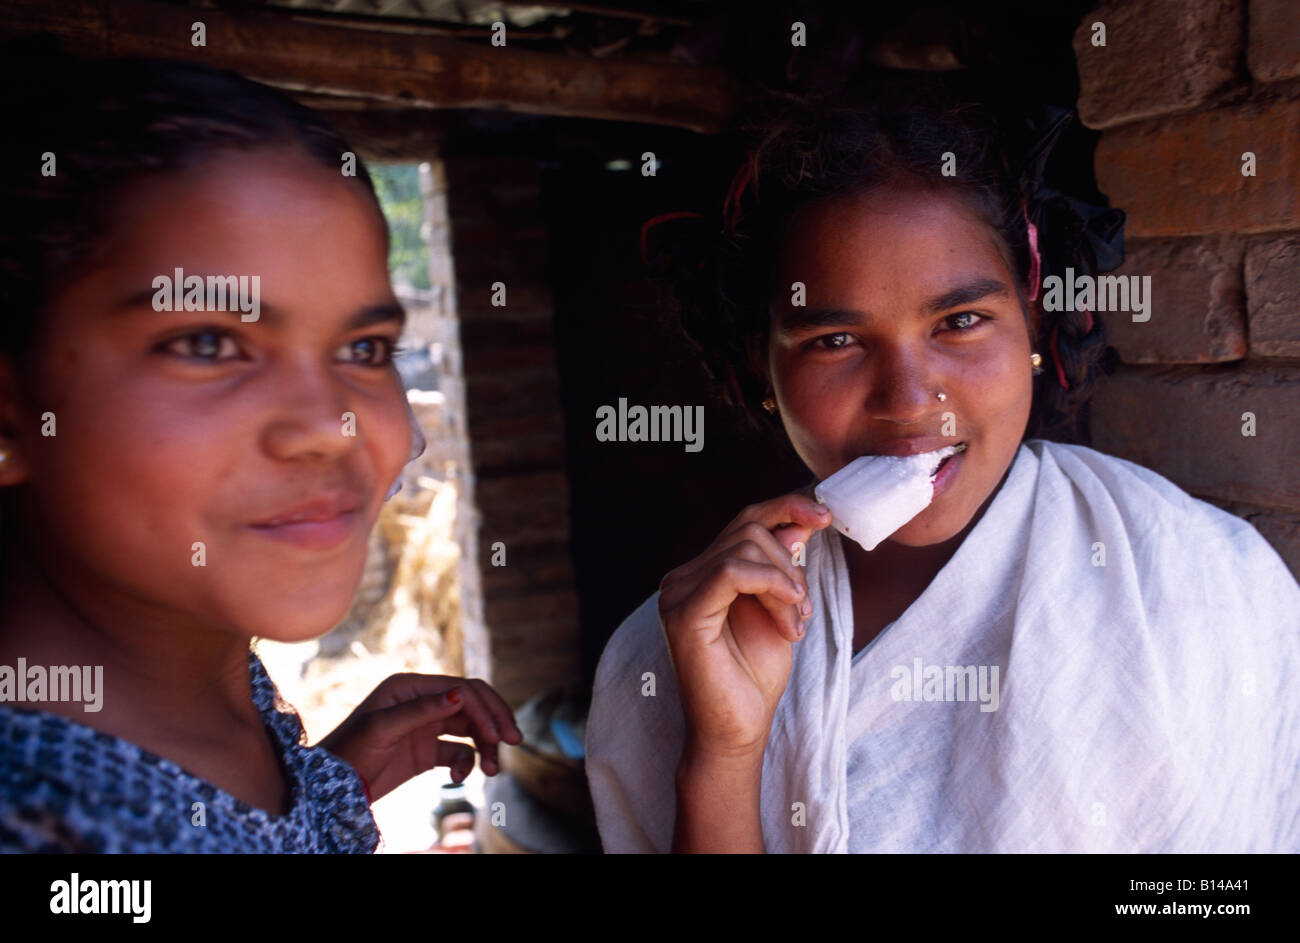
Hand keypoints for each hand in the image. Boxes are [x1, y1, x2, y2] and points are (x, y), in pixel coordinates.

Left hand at [319, 674, 521, 802]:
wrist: (331, 788)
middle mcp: (421, 702)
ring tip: (492, 770)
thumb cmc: (348, 753)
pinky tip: (459, 779)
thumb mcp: (382, 729)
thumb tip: (459, 695)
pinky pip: (458, 752)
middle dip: (494, 722)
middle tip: (514, 742)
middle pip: (472, 705)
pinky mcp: (425, 752)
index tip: (499, 736)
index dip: (485, 709)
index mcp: (410, 687)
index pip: (461, 689)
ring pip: (470, 729)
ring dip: (486, 746)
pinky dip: (466, 763)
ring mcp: (425, 727)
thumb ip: (421, 711)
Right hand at [658, 494, 831, 762]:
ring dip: (786, 583)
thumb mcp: (781, 608)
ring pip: (744, 547)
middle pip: (748, 529)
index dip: (785, 508)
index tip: (824, 515)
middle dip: (791, 564)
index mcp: (703, 573)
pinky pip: (730, 571)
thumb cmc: (754, 677)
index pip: (744, 519)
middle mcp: (683, 577)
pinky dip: (769, 582)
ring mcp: (677, 592)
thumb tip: (800, 522)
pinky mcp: (683, 612)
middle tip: (803, 612)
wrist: (738, 729)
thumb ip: (784, 567)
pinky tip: (788, 610)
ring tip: (794, 624)